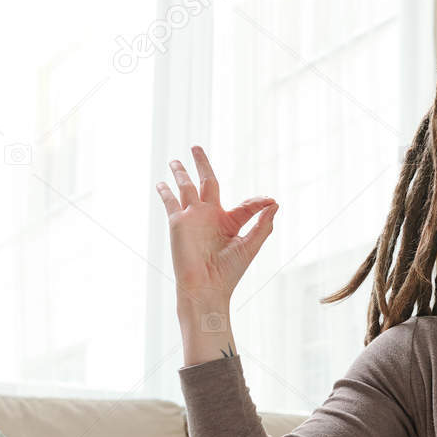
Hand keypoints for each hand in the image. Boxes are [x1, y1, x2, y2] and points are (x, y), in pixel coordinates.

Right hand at [155, 145, 277, 300]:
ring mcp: (193, 218)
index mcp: (230, 223)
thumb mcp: (250, 246)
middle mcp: (210, 216)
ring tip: (175, 161)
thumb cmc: (229, 272)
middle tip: (196, 148)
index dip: (258, 202)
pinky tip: (161, 183)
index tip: (271, 201)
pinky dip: (165, 192)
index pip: (244, 205)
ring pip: (186, 188)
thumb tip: (275, 203)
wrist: (206, 288)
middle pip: (206, 183)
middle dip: (202, 165)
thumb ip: (263, 224)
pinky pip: (170, 202)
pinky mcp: (178, 222)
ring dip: (181, 174)